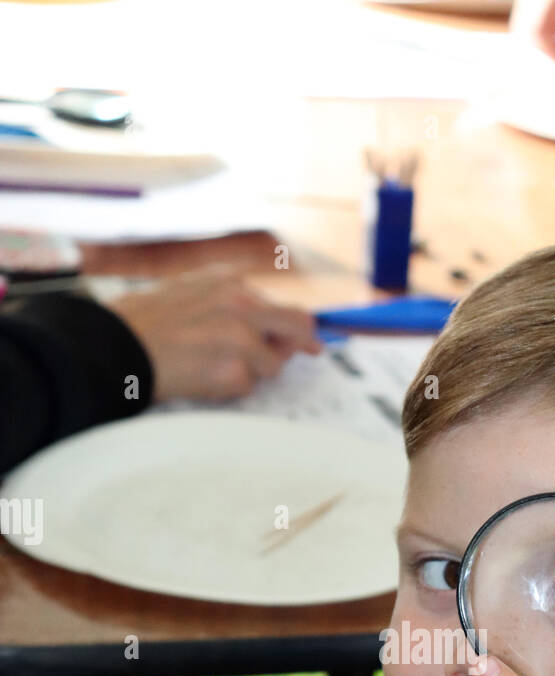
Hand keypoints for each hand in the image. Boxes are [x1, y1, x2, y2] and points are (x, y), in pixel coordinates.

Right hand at [109, 264, 321, 403]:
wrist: (118, 345)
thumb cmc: (145, 324)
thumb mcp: (190, 293)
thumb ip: (229, 304)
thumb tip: (263, 323)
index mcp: (230, 285)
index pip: (283, 304)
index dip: (300, 323)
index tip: (313, 333)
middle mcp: (241, 305)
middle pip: (298, 326)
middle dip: (304, 343)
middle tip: (313, 351)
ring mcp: (241, 338)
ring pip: (271, 365)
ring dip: (250, 373)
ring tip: (210, 367)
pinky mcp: (235, 370)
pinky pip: (247, 387)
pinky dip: (229, 389)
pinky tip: (201, 378)